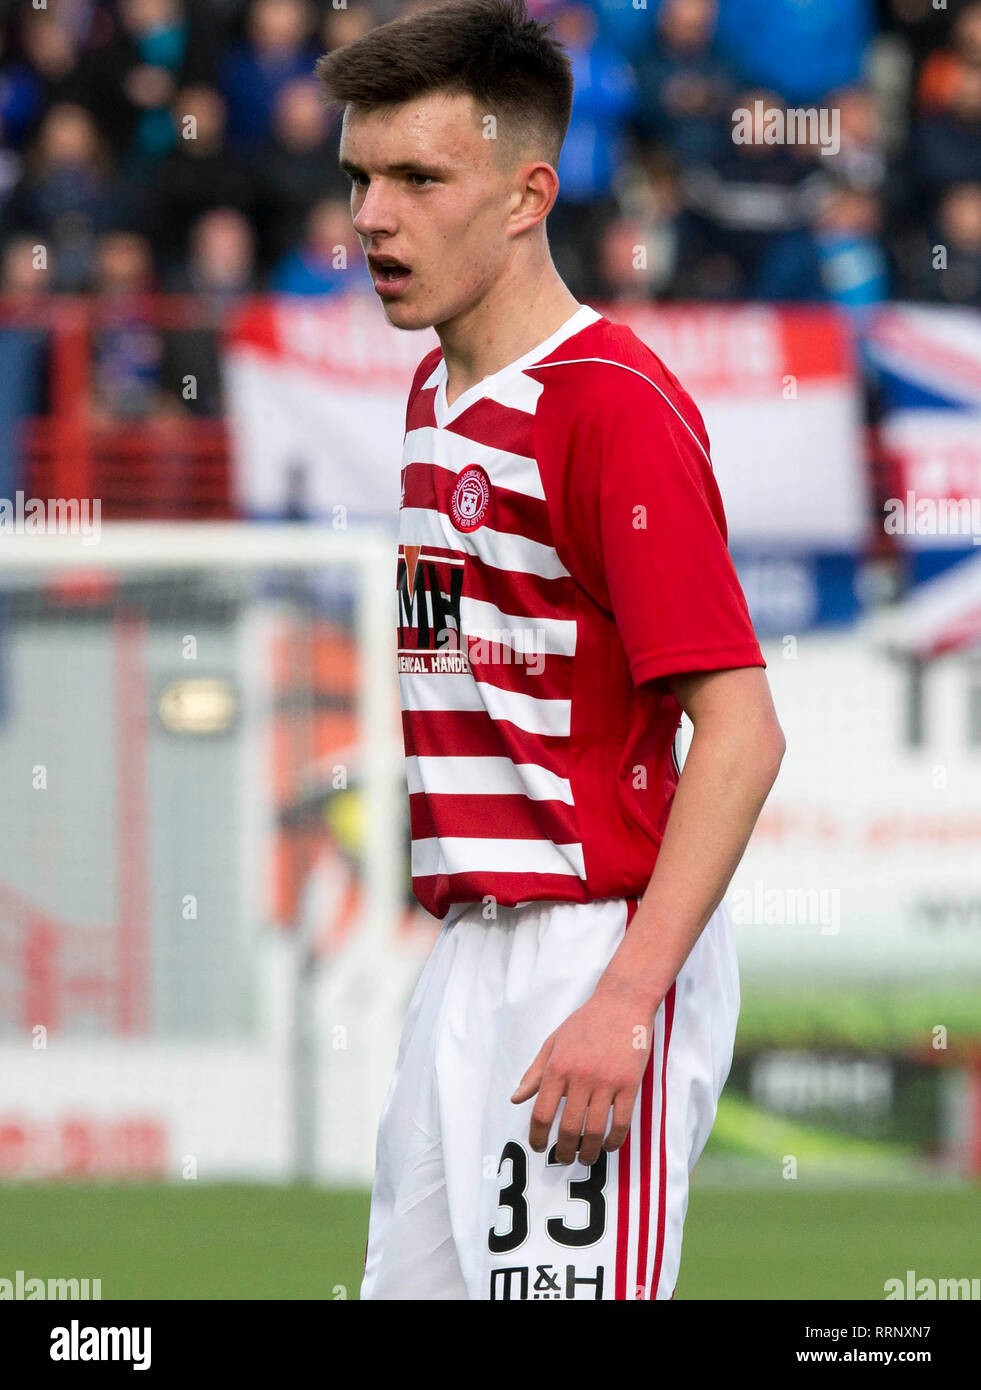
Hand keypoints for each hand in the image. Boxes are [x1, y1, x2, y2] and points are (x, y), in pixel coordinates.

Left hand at [510, 982, 656, 1165]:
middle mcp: (580, 1077)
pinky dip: (614, 1140)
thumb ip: (534, 1073)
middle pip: (568, 1127)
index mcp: (558, 1067)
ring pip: (595, 1130)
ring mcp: (606, 1082)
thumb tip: (516, 1099)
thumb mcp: (553, 1043)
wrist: (622, 1003)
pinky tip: (608, 1145)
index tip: (539, 1147)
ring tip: (585, 1158)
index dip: (537, 1136)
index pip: (542, 1113)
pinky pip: (621, 1122)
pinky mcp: (629, 1084)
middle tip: (562, 1158)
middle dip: (563, 1151)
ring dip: (588, 1152)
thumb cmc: (585, 1022)